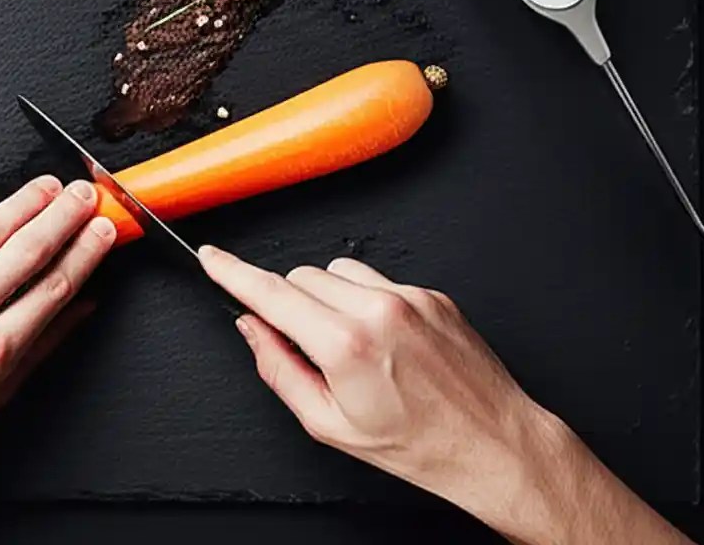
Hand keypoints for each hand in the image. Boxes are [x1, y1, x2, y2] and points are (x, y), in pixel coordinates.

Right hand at [199, 247, 691, 544]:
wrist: (492, 443)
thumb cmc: (417, 446)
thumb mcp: (329, 425)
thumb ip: (279, 369)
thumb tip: (251, 329)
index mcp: (345, 345)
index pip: (272, 294)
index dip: (233, 273)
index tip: (212, 259)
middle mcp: (378, 310)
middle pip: (301, 276)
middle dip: (289, 302)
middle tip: (307, 346)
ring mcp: (409, 297)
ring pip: (337, 270)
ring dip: (327, 297)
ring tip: (351, 345)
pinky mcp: (432, 293)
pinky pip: (377, 279)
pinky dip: (366, 301)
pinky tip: (386, 341)